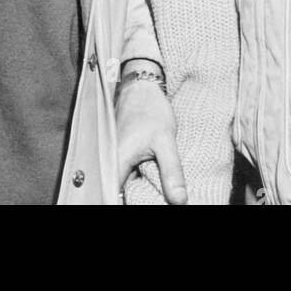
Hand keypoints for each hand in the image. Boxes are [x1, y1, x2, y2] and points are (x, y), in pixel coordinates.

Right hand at [115, 77, 187, 203]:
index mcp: (117, 159)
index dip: (123, 202)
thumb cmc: (151, 110)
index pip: (113, 193)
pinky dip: (137, 180)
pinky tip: (151, 180)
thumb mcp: (166, 141)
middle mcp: (111, 160)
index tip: (142, 202)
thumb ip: (172, 171)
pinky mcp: (121, 154)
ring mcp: (115, 156)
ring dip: (136, 189)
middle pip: (118, 190)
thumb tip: (179, 200)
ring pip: (124, 183)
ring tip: (153, 189)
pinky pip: (127, 174)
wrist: (143, 88)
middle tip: (154, 198)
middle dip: (133, 197)